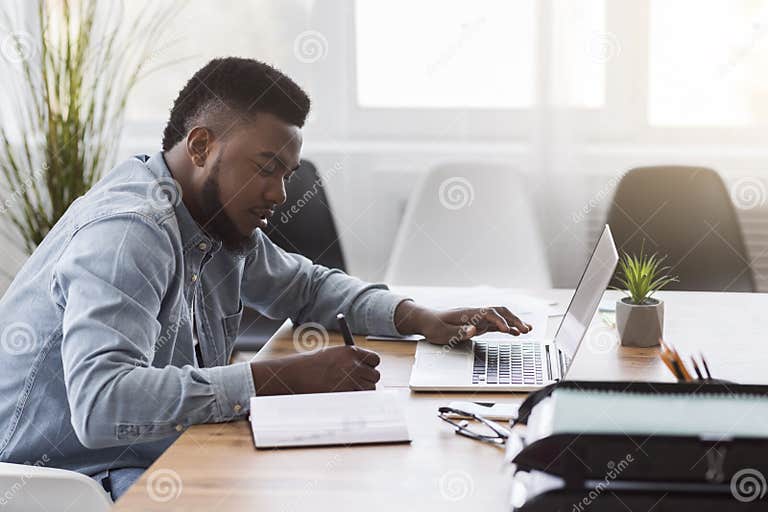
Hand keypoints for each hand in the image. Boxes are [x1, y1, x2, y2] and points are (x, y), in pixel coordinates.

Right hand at [250, 345, 380, 394]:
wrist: (296, 374)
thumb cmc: (313, 365)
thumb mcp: (334, 355)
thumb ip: (351, 361)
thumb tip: (368, 372)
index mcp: (351, 351)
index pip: (375, 359)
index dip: (371, 366)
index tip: (366, 370)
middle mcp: (354, 364)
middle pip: (375, 376)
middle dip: (368, 380)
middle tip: (357, 384)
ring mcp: (350, 380)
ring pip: (370, 389)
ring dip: (362, 391)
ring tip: (346, 390)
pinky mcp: (346, 393)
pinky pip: (359, 399)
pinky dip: (354, 399)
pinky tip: (342, 395)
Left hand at [394, 300, 532, 344]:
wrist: (427, 320)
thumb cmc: (434, 326)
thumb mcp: (443, 332)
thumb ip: (460, 331)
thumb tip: (475, 329)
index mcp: (468, 313)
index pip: (489, 313)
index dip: (499, 321)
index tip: (507, 330)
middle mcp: (475, 313)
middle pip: (499, 312)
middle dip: (513, 319)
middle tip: (525, 329)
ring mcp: (478, 318)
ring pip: (500, 317)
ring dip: (514, 322)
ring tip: (527, 329)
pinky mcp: (478, 324)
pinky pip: (495, 324)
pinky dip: (507, 327)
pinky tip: (515, 333)